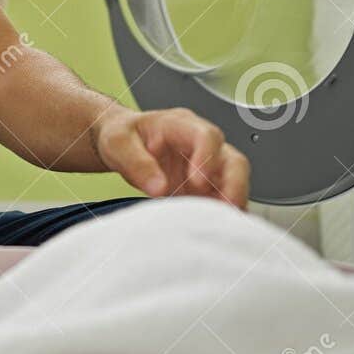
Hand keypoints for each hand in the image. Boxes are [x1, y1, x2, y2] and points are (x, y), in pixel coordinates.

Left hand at [92, 106, 249, 208]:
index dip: (207, 158)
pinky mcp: (206, 187)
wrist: (123, 145)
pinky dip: (226, 214)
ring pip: (235, 183)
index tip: (198, 181)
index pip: (206, 136)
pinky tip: (220, 228)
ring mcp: (208, 166)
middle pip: (233, 160)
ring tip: (222, 223)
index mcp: (181, 125)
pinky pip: (224, 199)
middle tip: (225, 206)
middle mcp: (202, 144)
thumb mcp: (118, 143)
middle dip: (234, 184)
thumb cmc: (124, 136)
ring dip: (233, 203)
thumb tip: (158, 188)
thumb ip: (137, 163)